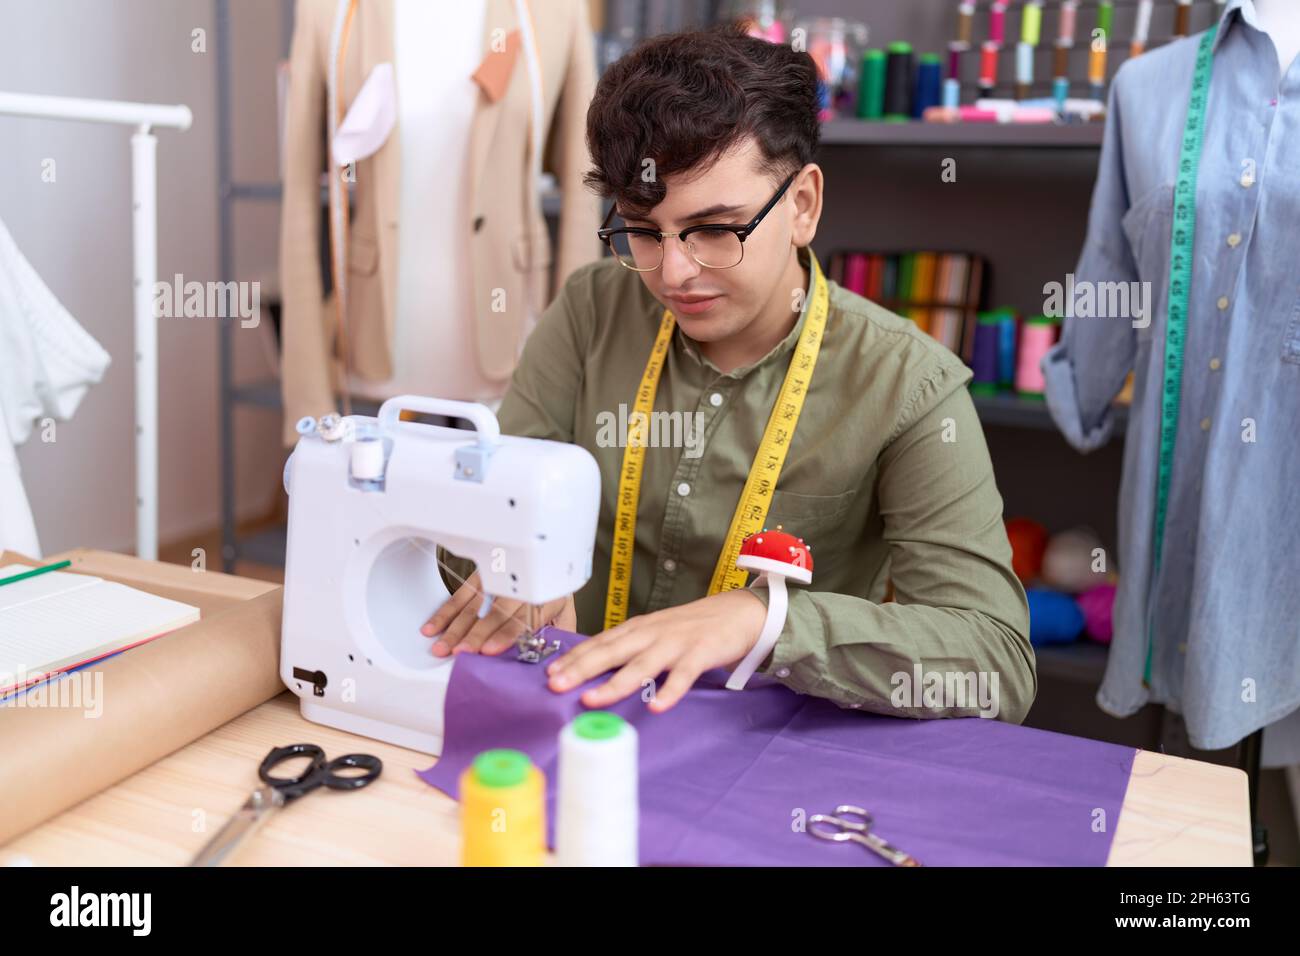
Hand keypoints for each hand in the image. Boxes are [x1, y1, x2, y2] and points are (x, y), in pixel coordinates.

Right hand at [422, 571, 575, 656]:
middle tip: (460, 651)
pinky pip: (460, 595)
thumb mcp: (564, 617)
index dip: (504, 634)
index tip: (488, 650)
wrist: (549, 563)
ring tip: (442, 646)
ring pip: (474, 604)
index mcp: (546, 599)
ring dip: (455, 627)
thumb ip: (557, 638)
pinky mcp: (481, 576)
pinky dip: (445, 612)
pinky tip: (434, 626)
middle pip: (494, 612)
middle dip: (475, 634)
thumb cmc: (553, 597)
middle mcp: (520, 587)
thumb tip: (547, 662)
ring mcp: (498, 580)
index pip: (523, 619)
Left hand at [544, 589, 767, 712]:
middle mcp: (652, 633)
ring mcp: (676, 643)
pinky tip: (656, 706)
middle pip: (611, 651)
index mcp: (639, 629)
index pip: (600, 642)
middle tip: (555, 684)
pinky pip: (683, 675)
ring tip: (592, 700)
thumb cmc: (693, 628)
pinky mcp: (701, 653)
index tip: (549, 673)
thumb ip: (632, 648)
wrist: (739, 612)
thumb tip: (597, 669)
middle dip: (581, 668)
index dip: (574, 657)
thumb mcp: (656, 633)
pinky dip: (670, 690)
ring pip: (641, 664)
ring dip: (615, 683)